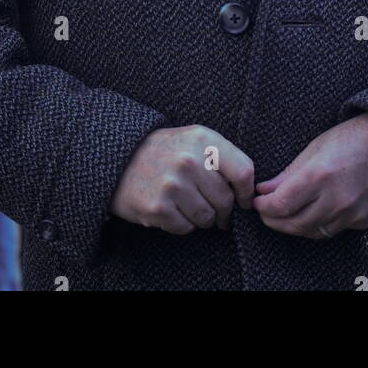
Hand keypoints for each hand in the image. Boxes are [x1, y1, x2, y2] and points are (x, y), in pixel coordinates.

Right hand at [109, 124, 254, 234]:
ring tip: (188, 205)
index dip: (246, 192)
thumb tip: (248, 191)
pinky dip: (182, 224)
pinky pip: (186, 228)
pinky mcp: (158, 208)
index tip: (242, 201)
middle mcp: (189, 160)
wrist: (118, 158)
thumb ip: (222, 156)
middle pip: (226, 200)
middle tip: (213, 209)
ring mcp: (173, 185)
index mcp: (203, 139)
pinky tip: (171, 209)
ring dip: (202, 218)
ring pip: (207, 218)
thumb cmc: (165, 151)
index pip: (243, 171)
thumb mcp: (194, 139)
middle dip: (222, 210)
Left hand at [253, 112, 367, 238]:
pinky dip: (317, 225)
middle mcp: (335, 199)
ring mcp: (351, 214)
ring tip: (285, 214)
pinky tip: (312, 213)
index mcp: (318, 175)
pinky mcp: (363, 221)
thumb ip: (289, 173)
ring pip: (312, 232)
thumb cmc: (354, 137)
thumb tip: (265, 190)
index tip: (257, 201)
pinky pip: (333, 230)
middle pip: (293, 224)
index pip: (280, 205)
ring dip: (294, 226)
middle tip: (266, 212)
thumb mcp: (315, 147)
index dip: (263, 207)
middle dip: (274, 220)